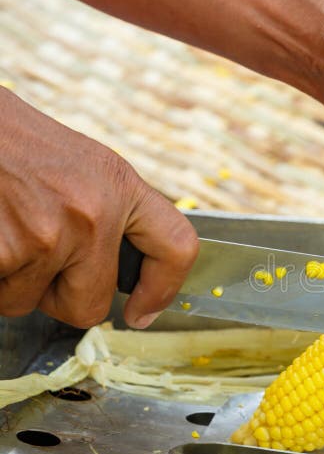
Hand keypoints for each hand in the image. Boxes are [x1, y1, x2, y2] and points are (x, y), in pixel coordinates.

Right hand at [0, 87, 197, 328]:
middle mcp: (93, 213)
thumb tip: (114, 270)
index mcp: (120, 185)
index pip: (177, 247)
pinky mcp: (6, 250)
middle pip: (90, 305)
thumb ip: (105, 211)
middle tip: (34, 262)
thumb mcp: (80, 164)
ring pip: (28, 303)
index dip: (163, 290)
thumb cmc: (12, 141)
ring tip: (3, 233)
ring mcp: (49, 234)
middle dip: (57, 297)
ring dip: (11, 283)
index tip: (141, 313)